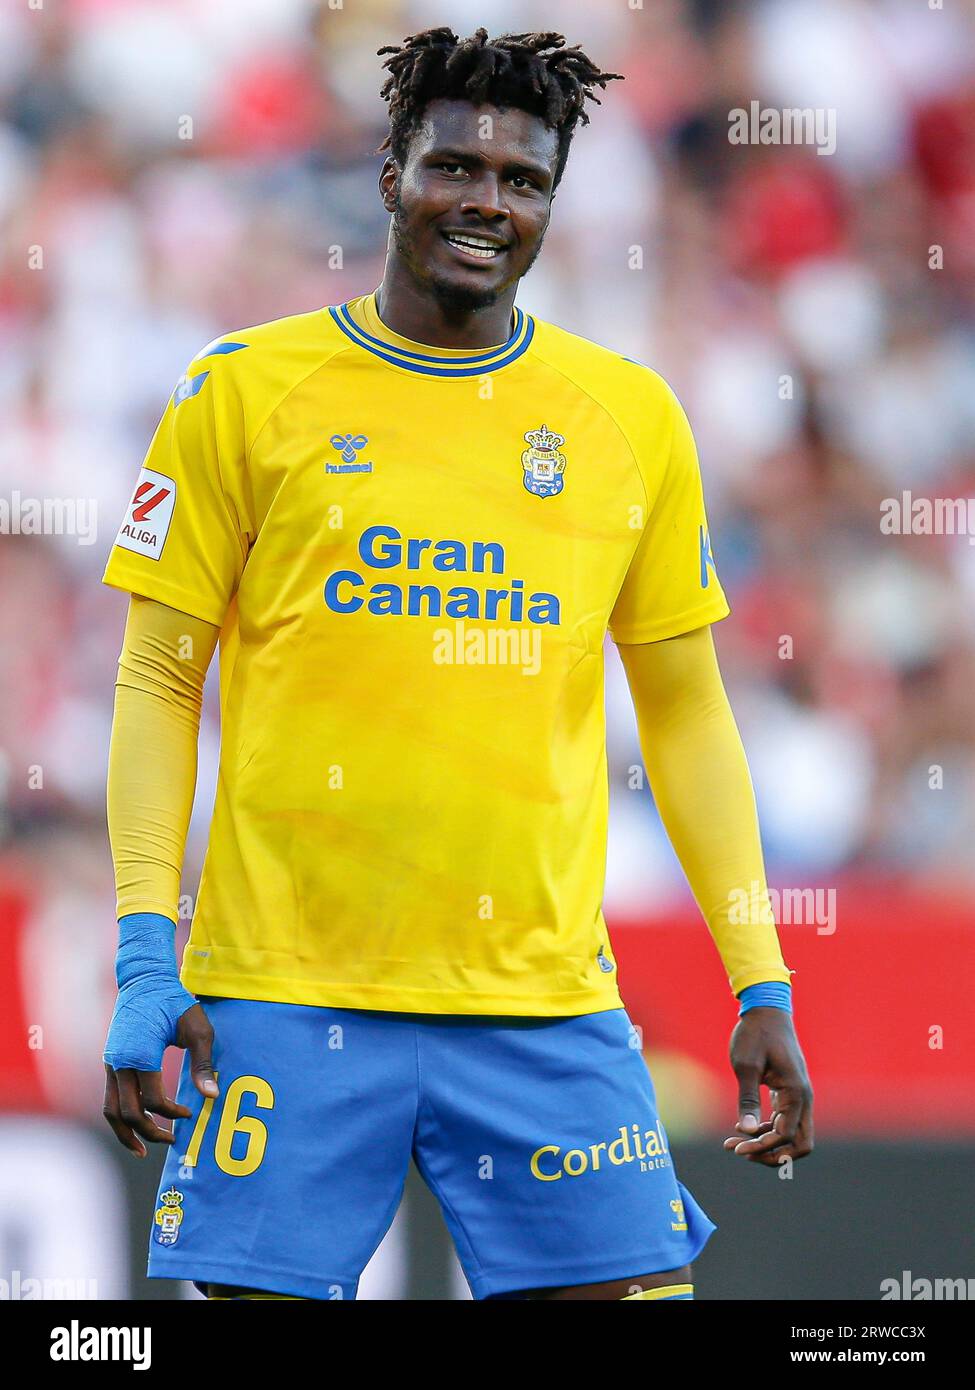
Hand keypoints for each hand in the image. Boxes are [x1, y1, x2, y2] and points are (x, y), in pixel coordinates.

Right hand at [103, 1003, 217, 1157]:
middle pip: (128, 1113)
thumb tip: (213, 1097)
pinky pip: (109, 1098)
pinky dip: (118, 1117)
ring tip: (142, 1150)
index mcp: (141, 1054)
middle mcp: (120, 1063)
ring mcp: (111, 1063)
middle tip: (172, 1140)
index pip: (153, 1101)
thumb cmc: (174, 1002)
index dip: (173, 1113)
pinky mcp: (110, 1062)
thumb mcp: (197, 1029)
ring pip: (110, 1111)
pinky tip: (133, 1125)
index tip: (191, 1113)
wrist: (144, 979)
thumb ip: (203, 1064)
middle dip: (149, 1132)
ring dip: (126, 1134)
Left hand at [724, 1007, 813, 1166]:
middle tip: (742, 1152)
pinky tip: (742, 1128)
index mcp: (796, 1092)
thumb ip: (747, 1099)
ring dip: (767, 1144)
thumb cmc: (755, 1034)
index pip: (786, 1135)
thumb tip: (746, 1131)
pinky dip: (767, 1130)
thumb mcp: (745, 1065)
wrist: (765, 1009)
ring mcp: (798, 1096)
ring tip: (735, 1143)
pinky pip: (784, 1122)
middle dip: (772, 1155)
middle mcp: (803, 1098)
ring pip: (792, 1135)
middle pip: (800, 1145)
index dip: (762, 1147)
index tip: (736, 1147)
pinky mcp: (788, 1093)